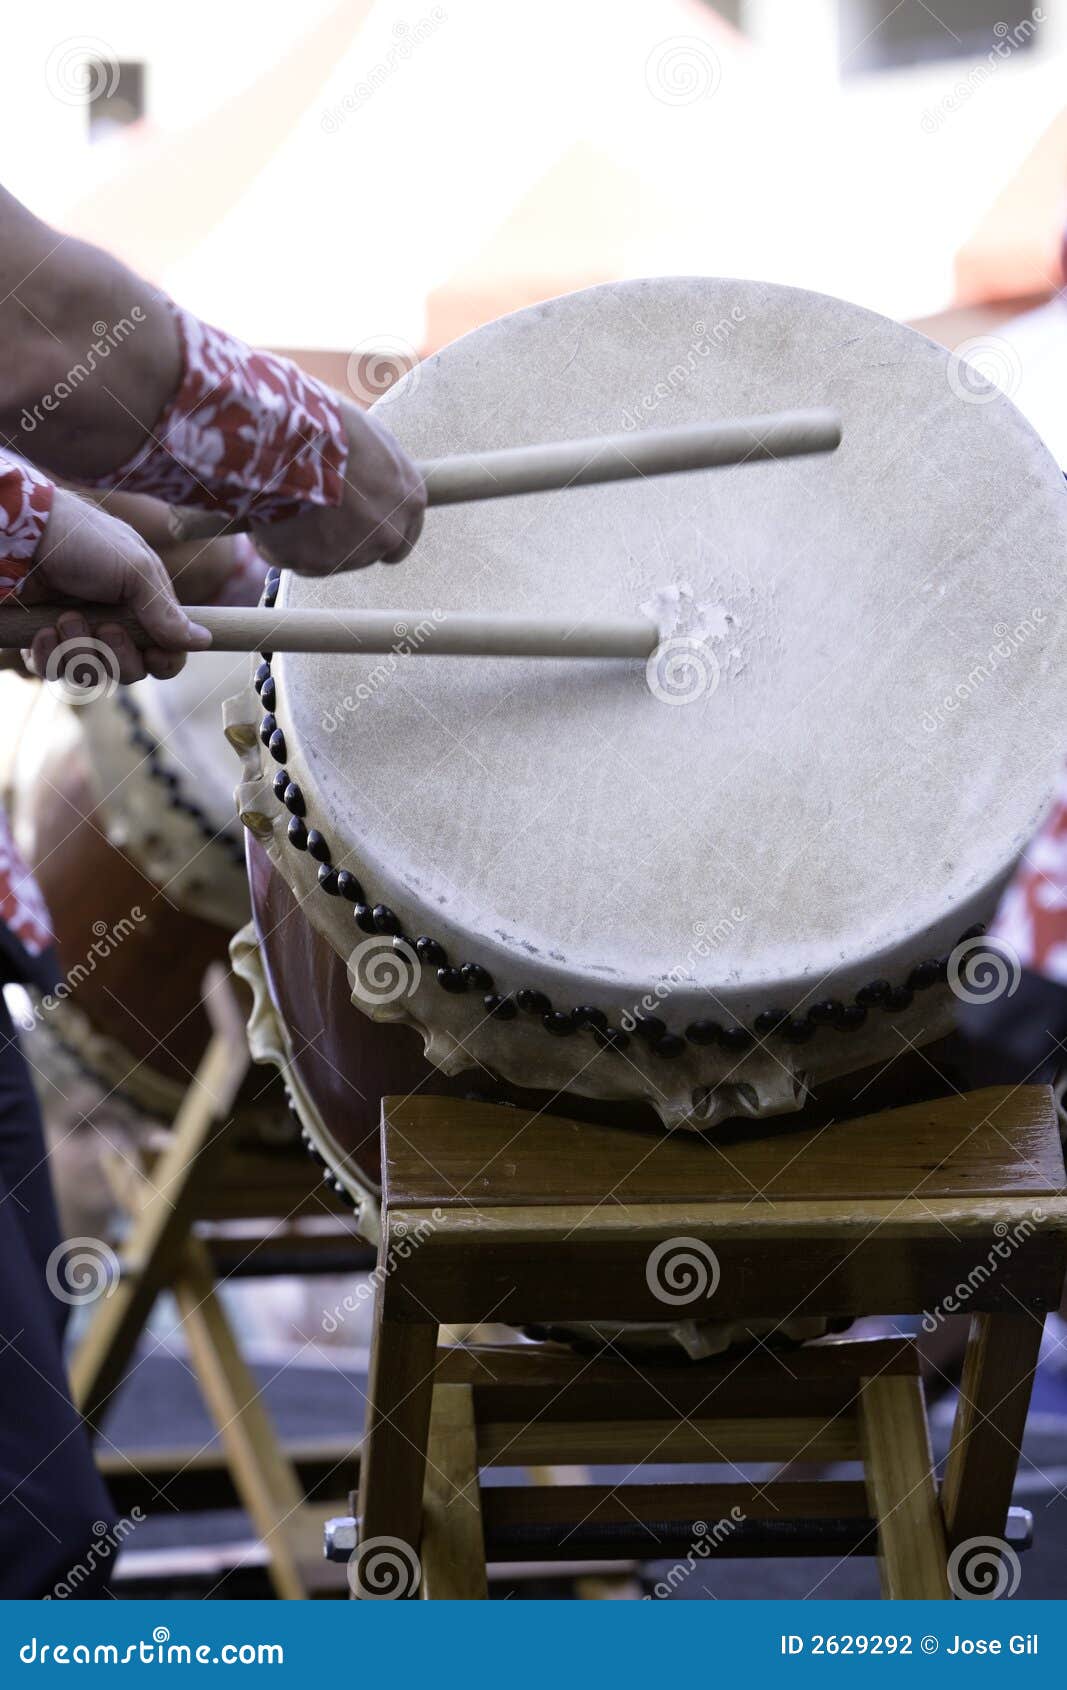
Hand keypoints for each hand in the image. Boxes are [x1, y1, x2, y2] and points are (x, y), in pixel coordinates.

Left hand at [19, 487, 209, 684]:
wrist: (23, 532)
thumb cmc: (84, 540)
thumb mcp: (135, 570)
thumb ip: (166, 612)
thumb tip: (204, 641)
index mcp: (143, 608)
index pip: (166, 656)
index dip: (163, 662)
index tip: (151, 652)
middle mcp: (114, 625)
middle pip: (130, 673)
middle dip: (115, 654)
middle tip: (103, 624)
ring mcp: (77, 634)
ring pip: (89, 676)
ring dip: (78, 649)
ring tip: (65, 615)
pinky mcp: (43, 640)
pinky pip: (51, 671)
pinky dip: (48, 654)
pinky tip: (43, 627)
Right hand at [171, 402, 426, 574]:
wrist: (292, 438)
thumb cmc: (330, 426)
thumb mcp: (371, 441)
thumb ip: (380, 474)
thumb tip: (371, 484)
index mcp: (410, 501)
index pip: (405, 536)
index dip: (380, 532)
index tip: (363, 529)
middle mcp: (389, 533)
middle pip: (368, 550)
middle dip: (345, 539)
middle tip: (315, 515)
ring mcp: (355, 553)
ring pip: (331, 557)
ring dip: (312, 540)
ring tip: (288, 504)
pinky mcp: (316, 564)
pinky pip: (295, 558)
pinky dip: (282, 543)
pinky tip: (271, 515)